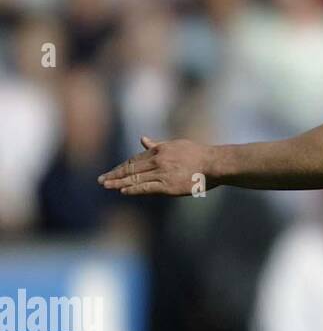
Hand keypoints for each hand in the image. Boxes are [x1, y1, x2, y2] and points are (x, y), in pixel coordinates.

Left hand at [99, 137, 214, 196]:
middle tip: (100, 180)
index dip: (121, 167)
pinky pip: (146, 188)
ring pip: (135, 179)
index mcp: (159, 149)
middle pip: (131, 169)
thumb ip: (156, 144)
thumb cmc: (198, 154)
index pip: (134, 160)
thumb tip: (142, 139)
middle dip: (114, 175)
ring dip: (119, 183)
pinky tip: (123, 191)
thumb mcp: (175, 144)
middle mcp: (157, 160)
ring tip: (106, 186)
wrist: (214, 164)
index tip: (111, 172)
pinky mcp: (168, 185)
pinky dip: (133, 189)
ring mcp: (162, 173)